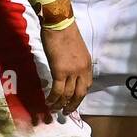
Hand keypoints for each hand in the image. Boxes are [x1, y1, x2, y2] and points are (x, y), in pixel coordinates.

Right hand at [39, 1, 92, 118]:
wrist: (59, 24)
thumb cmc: (65, 33)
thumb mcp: (77, 50)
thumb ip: (75, 63)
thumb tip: (68, 72)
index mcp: (87, 64)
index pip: (87, 85)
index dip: (80, 95)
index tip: (74, 101)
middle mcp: (82, 70)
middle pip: (80, 93)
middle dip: (73, 105)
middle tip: (66, 112)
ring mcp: (72, 71)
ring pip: (68, 94)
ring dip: (61, 104)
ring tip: (54, 109)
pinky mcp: (60, 71)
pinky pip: (57, 90)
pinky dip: (53, 98)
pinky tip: (49, 102)